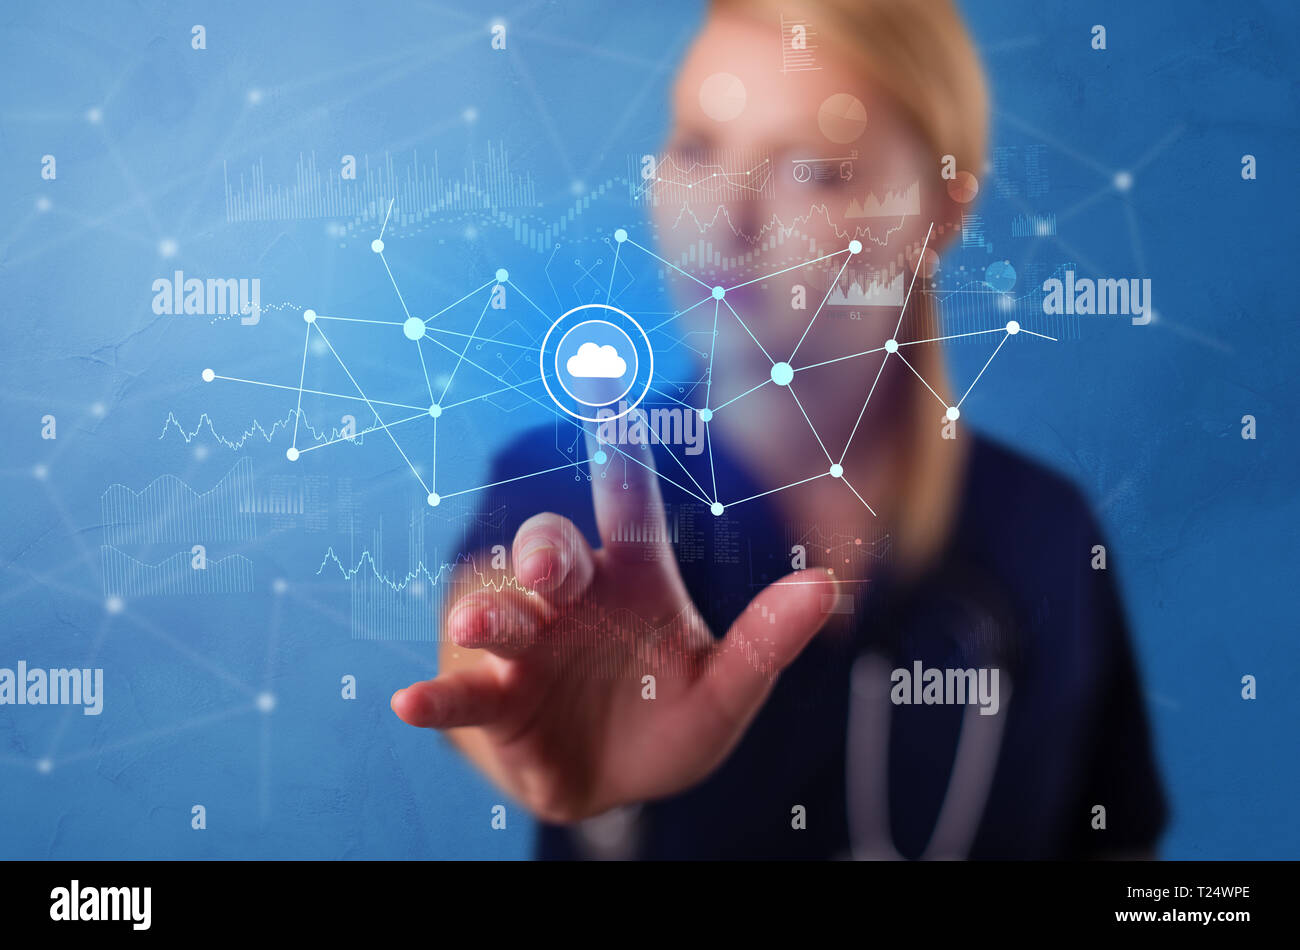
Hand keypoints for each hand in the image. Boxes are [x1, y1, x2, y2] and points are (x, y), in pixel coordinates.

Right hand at [391, 431, 835, 822]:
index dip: (616, 442)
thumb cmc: (670, 723)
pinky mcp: (497, 703)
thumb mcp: (727, 691)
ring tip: (482, 630)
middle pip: (552, 549)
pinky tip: (410, 703)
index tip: (601, 374)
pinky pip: (462, 692)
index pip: (624, 497)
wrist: (620, 788)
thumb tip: (826, 587)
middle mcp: (571, 598)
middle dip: (546, 549)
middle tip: (551, 564)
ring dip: (489, 616)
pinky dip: (439, 696)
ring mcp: (528, 648)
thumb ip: (765, 642)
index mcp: (630, 577)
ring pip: (500, 611)